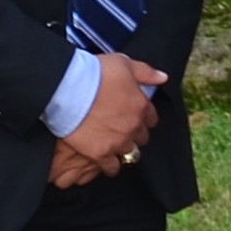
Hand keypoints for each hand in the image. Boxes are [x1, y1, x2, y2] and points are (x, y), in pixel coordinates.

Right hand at [55, 51, 166, 183]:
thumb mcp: (123, 63)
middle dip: (134, 133)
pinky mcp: (101, 153)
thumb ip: (145, 72)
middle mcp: (133, 126)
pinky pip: (112, 167)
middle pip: (142, 137)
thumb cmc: (94, 73)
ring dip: (124, 149)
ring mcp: (118, 141)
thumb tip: (163, 78)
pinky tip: (105, 160)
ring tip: (114, 145)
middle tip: (121, 128)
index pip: (151, 118)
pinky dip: (110, 165)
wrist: (68, 88)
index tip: (133, 114)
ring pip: (130, 153)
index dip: (142, 116)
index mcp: (141, 105)